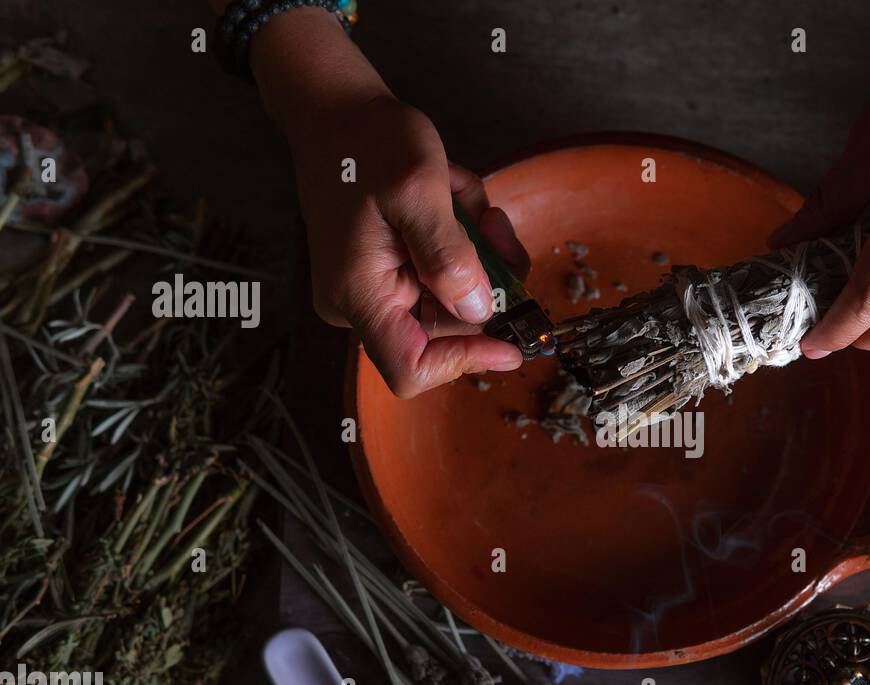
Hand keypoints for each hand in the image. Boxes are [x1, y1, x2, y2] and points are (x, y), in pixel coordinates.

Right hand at [249, 7, 525, 396]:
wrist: (335, 112)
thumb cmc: (368, 141)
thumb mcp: (417, 187)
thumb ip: (449, 254)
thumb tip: (478, 311)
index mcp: (359, 293)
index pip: (411, 368)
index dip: (466, 362)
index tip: (514, 343)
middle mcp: (361, 304)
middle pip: (445, 331)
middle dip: (483, 282)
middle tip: (492, 225)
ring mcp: (375, 290)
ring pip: (453, 300)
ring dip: (476, 253)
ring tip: (463, 200)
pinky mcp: (389, 274)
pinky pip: (443, 277)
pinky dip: (461, 243)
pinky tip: (453, 201)